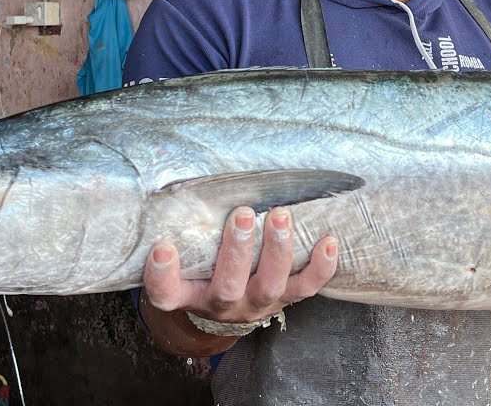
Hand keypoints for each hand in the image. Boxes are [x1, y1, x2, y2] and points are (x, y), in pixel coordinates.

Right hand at [143, 205, 337, 341]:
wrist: (230, 308)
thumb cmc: (203, 269)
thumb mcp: (185, 256)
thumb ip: (181, 229)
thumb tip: (174, 182)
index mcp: (188, 294)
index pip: (166, 293)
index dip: (162, 276)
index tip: (163, 248)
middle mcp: (221, 303)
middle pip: (227, 287)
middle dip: (237, 251)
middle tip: (242, 215)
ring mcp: (256, 303)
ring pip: (269, 286)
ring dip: (277, 250)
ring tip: (280, 215)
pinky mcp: (286, 298)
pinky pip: (307, 288)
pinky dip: (321, 267)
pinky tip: (328, 242)